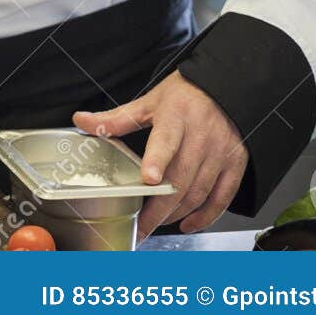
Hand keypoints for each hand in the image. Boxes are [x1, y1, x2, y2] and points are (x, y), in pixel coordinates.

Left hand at [73, 70, 248, 239]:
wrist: (223, 89)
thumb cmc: (184, 96)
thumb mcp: (148, 102)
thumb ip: (115, 119)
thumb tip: (81, 121)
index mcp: (176, 118)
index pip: (166, 140)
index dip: (157, 160)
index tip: (148, 178)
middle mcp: (201, 137)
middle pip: (181, 177)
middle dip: (159, 207)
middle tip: (140, 226)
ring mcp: (220, 153)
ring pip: (199, 191)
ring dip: (176, 213)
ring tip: (154, 225)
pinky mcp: (234, 165)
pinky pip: (222, 197)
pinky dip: (206, 216)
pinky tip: (188, 224)